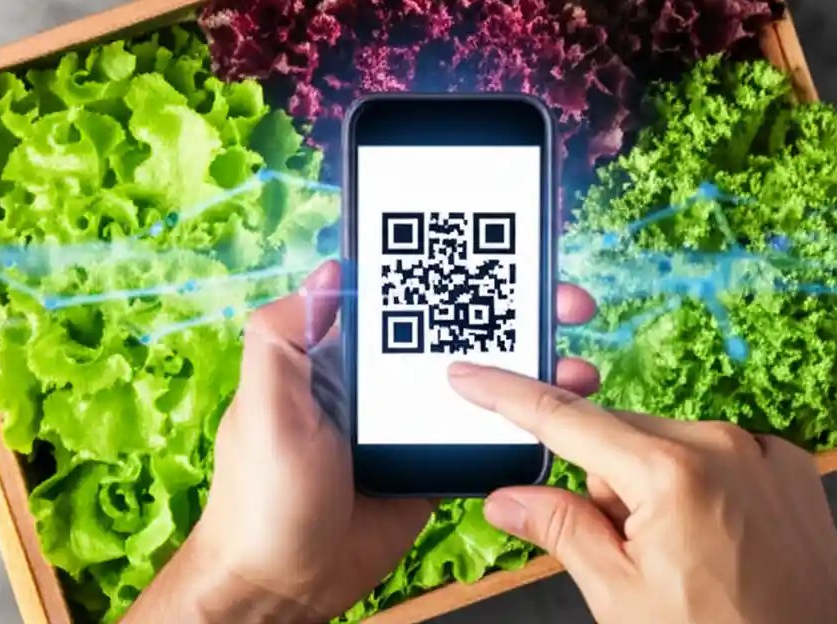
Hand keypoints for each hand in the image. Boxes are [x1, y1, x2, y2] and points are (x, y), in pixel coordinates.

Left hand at [125, 260, 602, 623]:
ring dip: (531, 365)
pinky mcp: (436, 465)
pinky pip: (487, 436)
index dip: (450, 269)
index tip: (501, 249)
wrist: (284, 588)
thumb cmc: (261, 497)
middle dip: (513, 311)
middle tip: (563, 301)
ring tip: (575, 363)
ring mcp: (413, 424)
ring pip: (483, 381)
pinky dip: (526, 422)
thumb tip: (330, 272)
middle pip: (457, 332)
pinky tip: (561, 413)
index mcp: (341, 355)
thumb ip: (283, 337)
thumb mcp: (264, 407)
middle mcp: (381, 381)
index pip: (402, 297)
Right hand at [448, 363, 836, 623]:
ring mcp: (762, 451)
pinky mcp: (789, 466)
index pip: (566, 421)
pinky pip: (716, 455)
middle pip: (618, 436)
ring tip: (676, 558)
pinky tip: (710, 542)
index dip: (508, 397)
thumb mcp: (621, 598)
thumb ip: (562, 532)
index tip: (471, 377)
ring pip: (666, 445)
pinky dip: (696, 486)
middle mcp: (721, 444)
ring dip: (648, 486)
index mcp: (671, 473)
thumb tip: (511, 498)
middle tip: (616, 551)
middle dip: (600, 482)